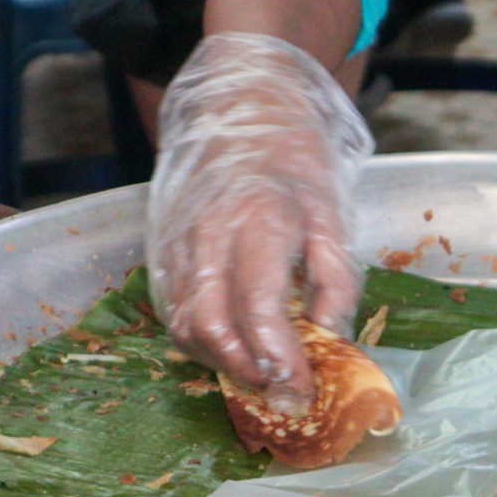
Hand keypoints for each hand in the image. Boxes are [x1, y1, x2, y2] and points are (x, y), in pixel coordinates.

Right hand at [146, 35, 372, 397]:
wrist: (241, 105)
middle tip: (279, 391)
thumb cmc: (294, 161)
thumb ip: (333, 280)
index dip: (279, 358)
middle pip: (209, 325)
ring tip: (259, 370)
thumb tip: (330, 340)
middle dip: (243, 370)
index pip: (259, 307)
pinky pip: (174, 308)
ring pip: (183, 323)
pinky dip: (200, 339)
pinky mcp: (163, 249)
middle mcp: (208, 234)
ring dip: (220, 360)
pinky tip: (232, 344)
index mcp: (258, 221)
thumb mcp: (332, 214)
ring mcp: (178, 242)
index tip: (301, 388)